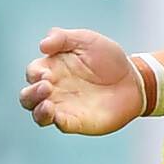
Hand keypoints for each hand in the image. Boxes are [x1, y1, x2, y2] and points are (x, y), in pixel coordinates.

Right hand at [19, 27, 142, 134]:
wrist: (135, 81)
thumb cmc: (109, 59)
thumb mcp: (87, 40)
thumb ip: (63, 38)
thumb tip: (42, 45)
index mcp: (53, 69)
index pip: (33, 73)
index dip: (34, 73)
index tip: (46, 73)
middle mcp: (55, 89)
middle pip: (28, 96)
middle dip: (31, 94)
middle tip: (46, 87)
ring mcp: (65, 107)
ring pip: (38, 114)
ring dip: (38, 111)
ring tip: (47, 105)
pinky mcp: (77, 121)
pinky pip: (60, 125)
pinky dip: (55, 122)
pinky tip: (58, 116)